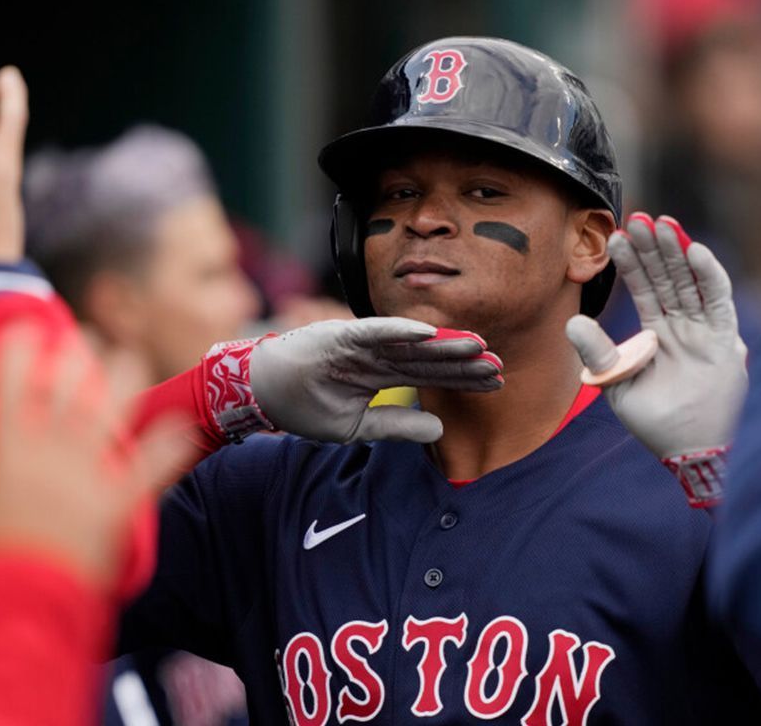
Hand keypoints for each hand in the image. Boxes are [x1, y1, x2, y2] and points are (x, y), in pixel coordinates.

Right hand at [0, 329, 192, 588]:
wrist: (21, 603)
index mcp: (7, 457)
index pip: (9, 392)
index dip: (17, 357)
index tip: (26, 330)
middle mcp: (48, 458)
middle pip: (67, 395)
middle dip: (78, 360)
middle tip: (89, 336)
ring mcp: (84, 479)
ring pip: (108, 418)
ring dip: (123, 384)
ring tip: (133, 358)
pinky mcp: (116, 505)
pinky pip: (149, 470)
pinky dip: (168, 447)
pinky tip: (185, 425)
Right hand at [250, 317, 503, 443]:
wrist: (260, 393)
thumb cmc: (304, 407)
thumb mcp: (356, 427)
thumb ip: (396, 426)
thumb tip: (439, 429)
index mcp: (383, 374)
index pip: (433, 375)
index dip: (464, 378)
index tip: (497, 381)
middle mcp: (379, 355)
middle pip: (430, 358)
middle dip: (464, 362)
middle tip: (500, 363)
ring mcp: (362, 344)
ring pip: (411, 343)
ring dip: (444, 343)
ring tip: (479, 345)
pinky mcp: (341, 336)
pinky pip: (375, 332)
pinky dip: (400, 330)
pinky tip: (430, 332)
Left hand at [566, 213, 746, 460]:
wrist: (689, 449)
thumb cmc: (655, 422)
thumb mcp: (616, 383)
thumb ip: (597, 352)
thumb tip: (571, 319)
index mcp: (656, 335)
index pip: (643, 290)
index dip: (630, 264)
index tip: (614, 237)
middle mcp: (681, 328)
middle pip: (666, 278)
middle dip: (652, 248)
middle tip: (638, 217)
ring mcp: (704, 331)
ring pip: (689, 282)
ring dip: (676, 252)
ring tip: (660, 223)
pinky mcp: (726, 340)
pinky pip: (718, 301)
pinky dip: (708, 275)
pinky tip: (693, 250)